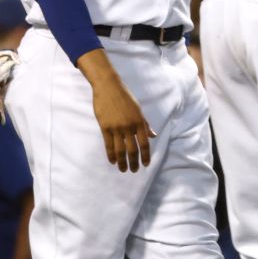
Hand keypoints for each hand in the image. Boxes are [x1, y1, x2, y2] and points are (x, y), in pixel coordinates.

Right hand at [79, 50, 154, 172]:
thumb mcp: (138, 109)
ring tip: (123, 170)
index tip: (146, 164)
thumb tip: (153, 136)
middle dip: (134, 161)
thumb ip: (145, 124)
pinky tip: (113, 161)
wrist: (109, 87)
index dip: (145, 155)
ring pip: (120, 149)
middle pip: (133, 149)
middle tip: (134, 171)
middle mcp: (129, 126)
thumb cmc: (125, 97)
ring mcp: (117, 127)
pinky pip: (108, 144)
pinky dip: (111, 154)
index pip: (144, 143)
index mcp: (139, 122)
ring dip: (122, 161)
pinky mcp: (105, 127)